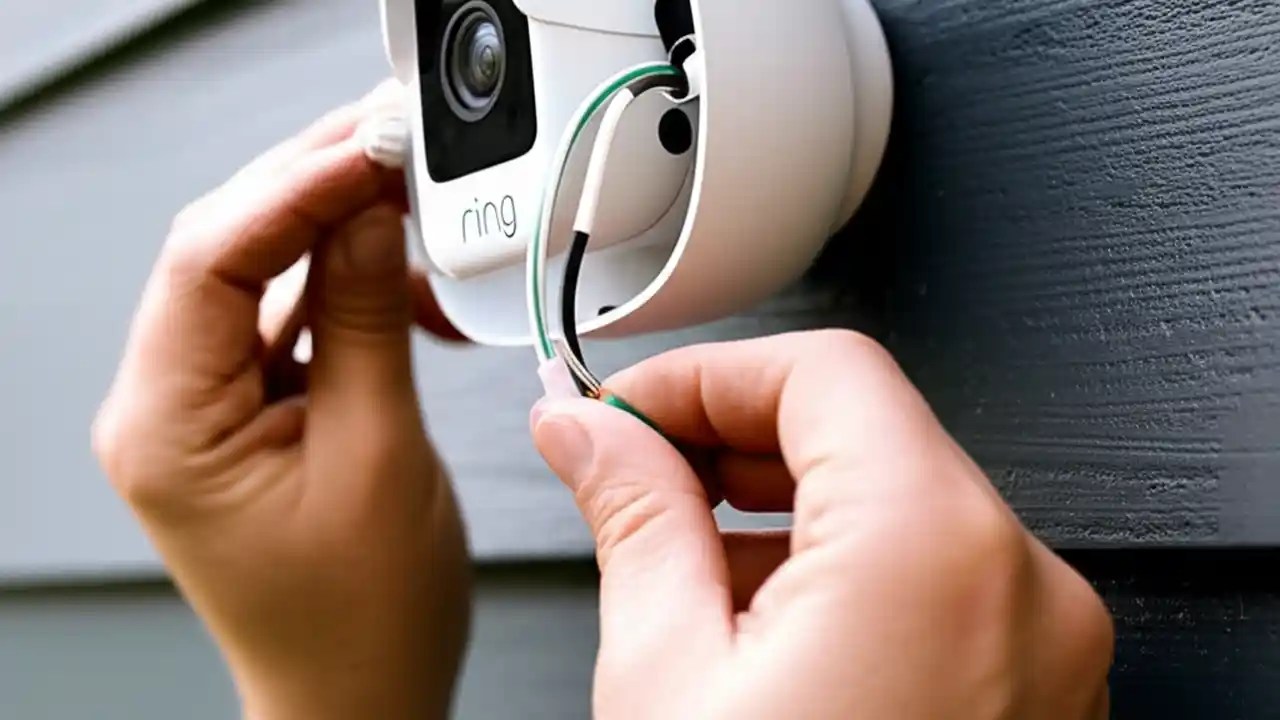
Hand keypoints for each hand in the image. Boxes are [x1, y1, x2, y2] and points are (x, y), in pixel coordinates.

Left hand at [92, 81, 470, 719]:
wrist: (358, 695)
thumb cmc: (362, 619)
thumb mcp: (380, 454)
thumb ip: (366, 321)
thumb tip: (368, 215)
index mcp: (168, 427)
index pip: (208, 261)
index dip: (292, 189)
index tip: (368, 150)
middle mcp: (166, 408)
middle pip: (223, 253)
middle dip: (310, 190)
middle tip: (390, 146)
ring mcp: (203, 409)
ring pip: (257, 278)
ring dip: (335, 236)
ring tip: (410, 207)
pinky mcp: (246, 412)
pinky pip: (286, 320)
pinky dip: (346, 290)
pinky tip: (403, 286)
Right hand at [531, 330, 1113, 718]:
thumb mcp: (664, 680)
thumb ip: (633, 519)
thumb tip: (588, 433)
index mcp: (929, 551)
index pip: (822, 372)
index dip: (705, 374)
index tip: (628, 408)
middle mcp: (1018, 586)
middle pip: (866, 428)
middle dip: (735, 437)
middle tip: (635, 469)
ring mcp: (1044, 645)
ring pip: (904, 500)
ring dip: (787, 505)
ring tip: (684, 555)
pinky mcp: (1037, 691)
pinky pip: (940, 577)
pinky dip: (848, 568)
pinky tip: (764, 616)